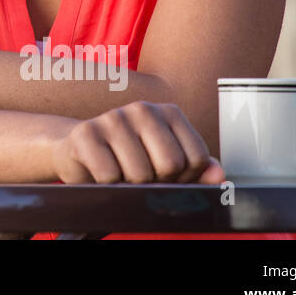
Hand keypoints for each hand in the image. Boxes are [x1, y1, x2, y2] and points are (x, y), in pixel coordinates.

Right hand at [52, 101, 226, 183]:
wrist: (77, 153)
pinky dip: (107, 185)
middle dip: (157, 182)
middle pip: (170, 164)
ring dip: (129, 186)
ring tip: (119, 174)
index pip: (196, 157)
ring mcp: (112, 118)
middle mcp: (142, 109)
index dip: (183, 178)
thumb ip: (196, 170)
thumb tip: (218, 174)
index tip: (164, 175)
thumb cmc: (126, 160)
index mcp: (168, 112)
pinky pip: (109, 175)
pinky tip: (100, 173)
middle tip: (140, 177)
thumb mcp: (165, 164)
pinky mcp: (86, 134)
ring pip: (140, 173)